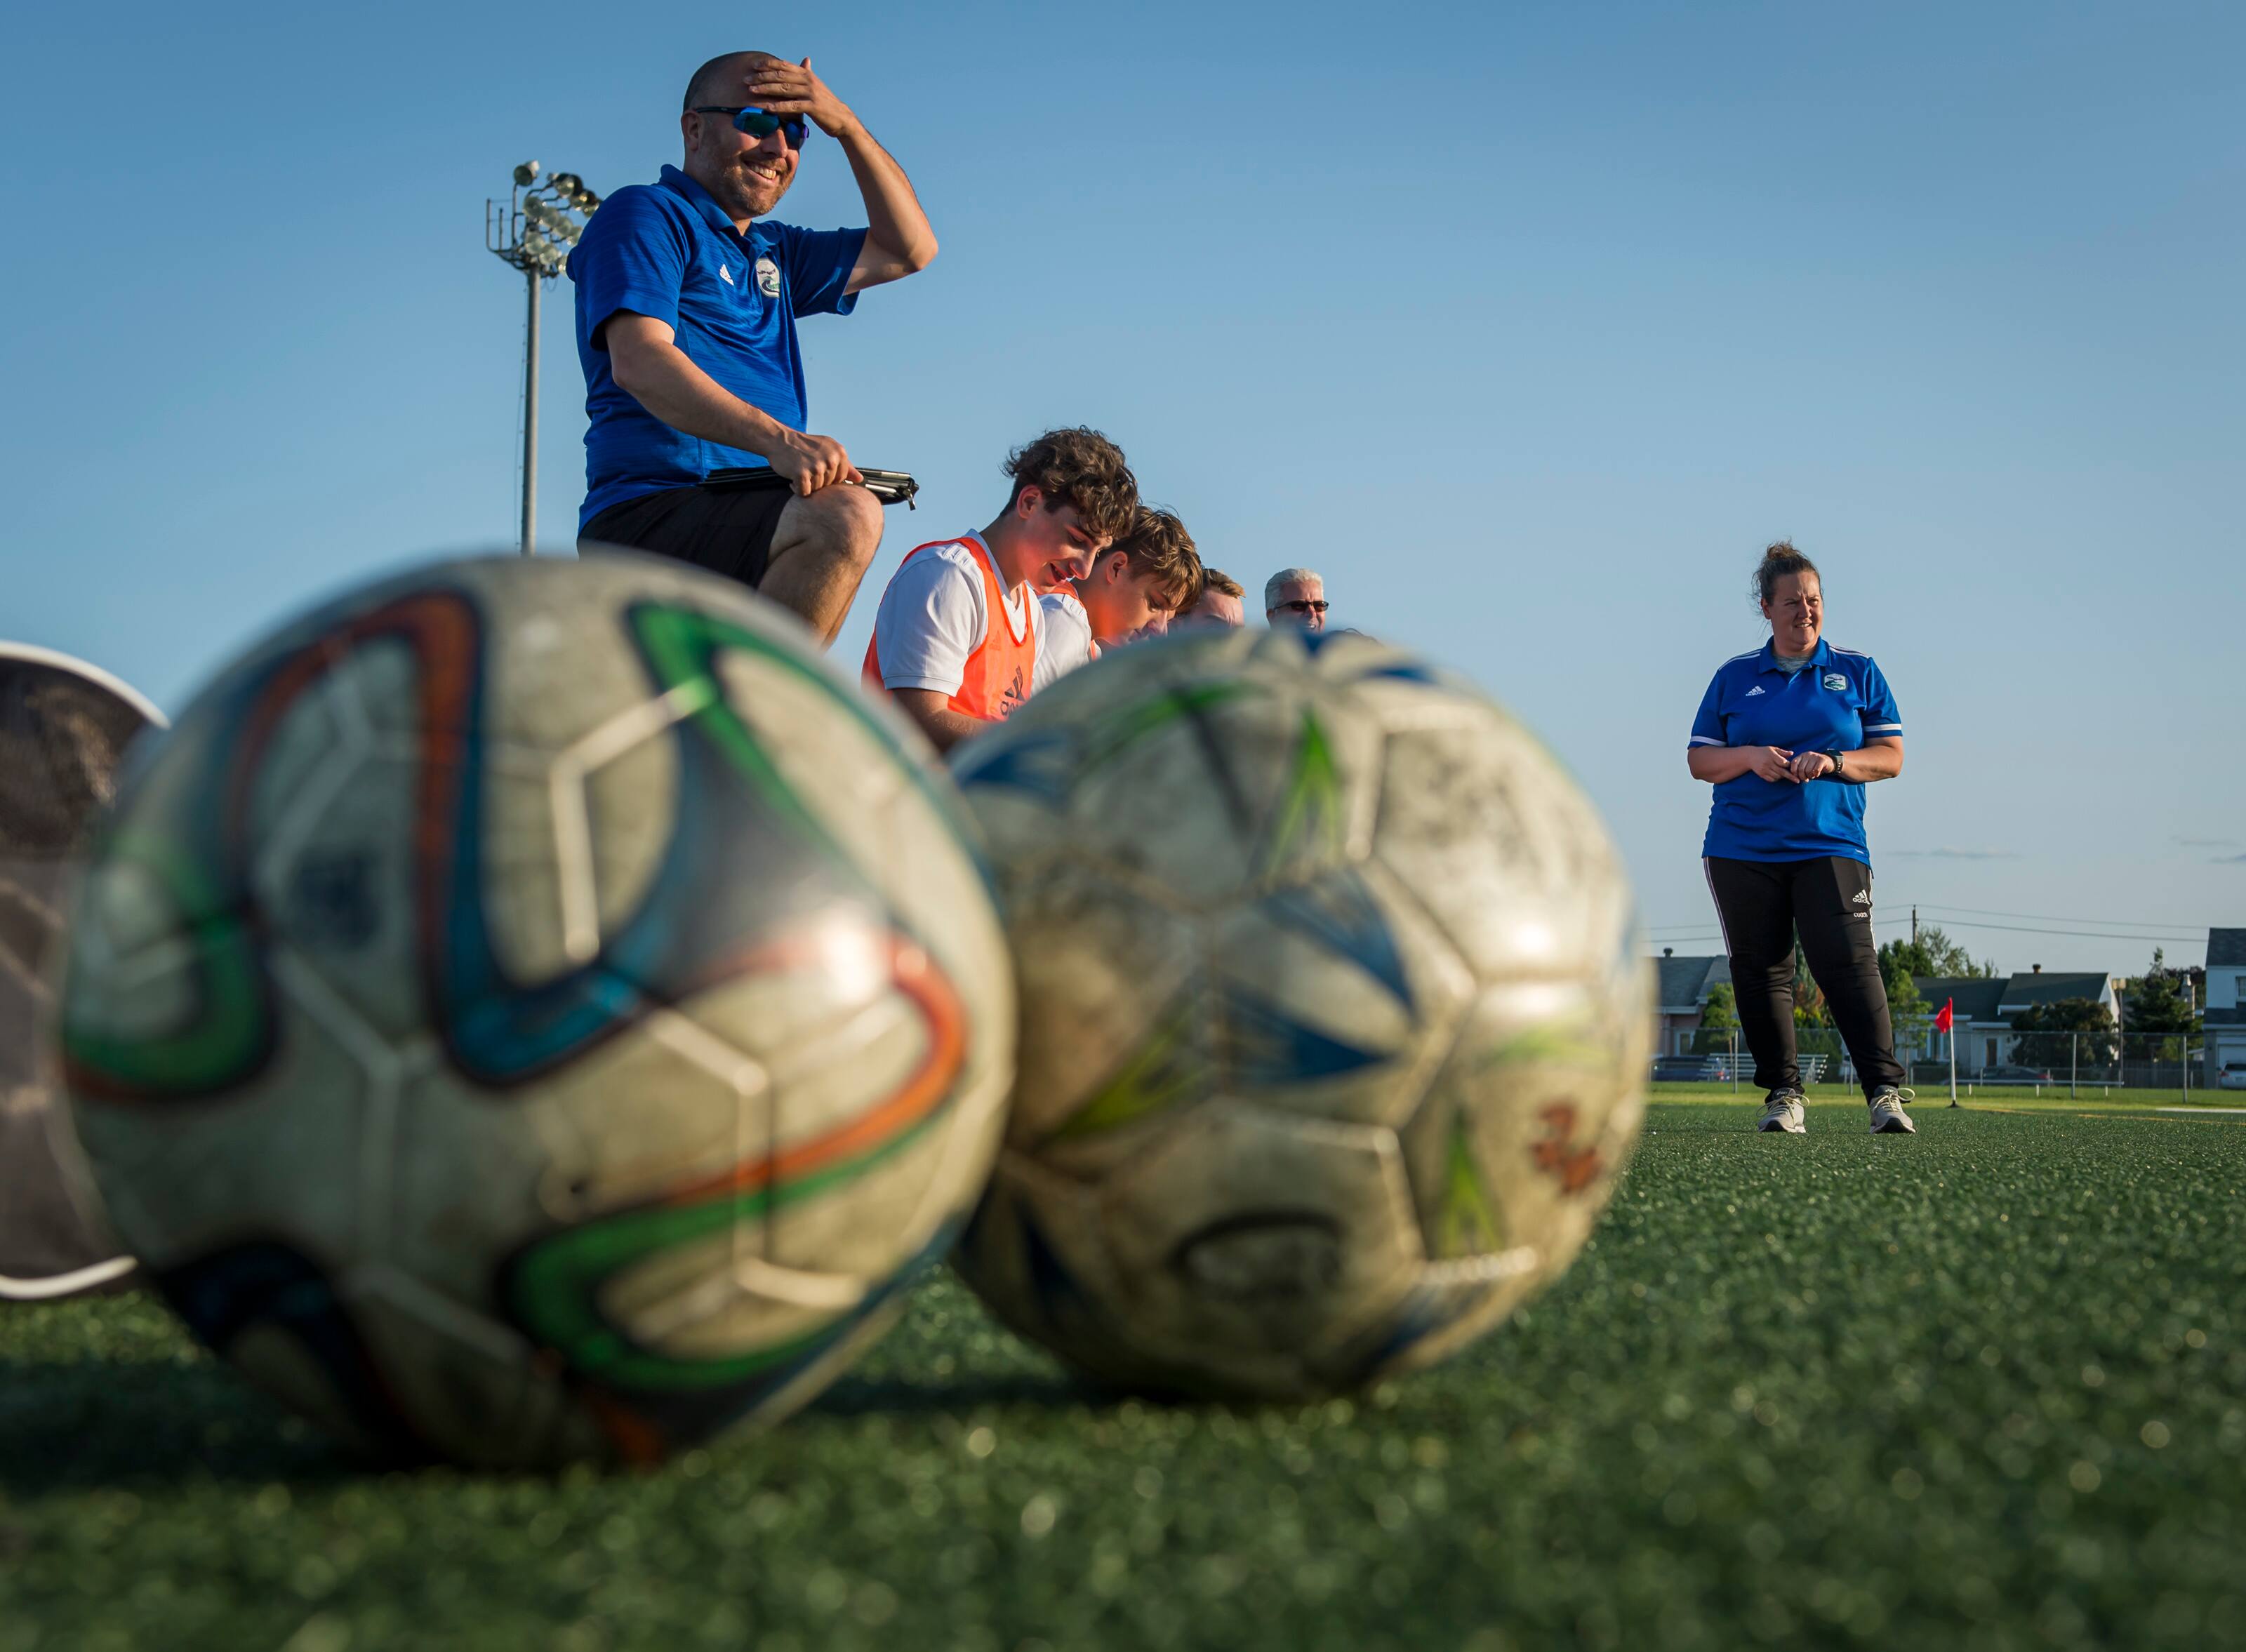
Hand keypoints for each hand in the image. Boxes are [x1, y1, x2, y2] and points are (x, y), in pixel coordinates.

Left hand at [741, 55, 856, 137]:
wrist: (842, 119)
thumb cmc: (826, 104)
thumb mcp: (816, 85)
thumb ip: (807, 73)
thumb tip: (805, 60)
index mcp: (806, 74)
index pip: (783, 65)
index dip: (767, 64)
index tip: (752, 65)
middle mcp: (808, 80)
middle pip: (780, 75)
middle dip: (761, 77)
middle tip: (746, 80)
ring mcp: (810, 93)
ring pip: (784, 88)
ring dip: (766, 89)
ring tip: (751, 91)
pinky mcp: (813, 106)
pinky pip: (792, 105)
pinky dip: (778, 106)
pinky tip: (767, 107)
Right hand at [769, 429, 861, 495]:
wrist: (780, 440)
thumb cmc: (804, 446)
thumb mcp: (828, 450)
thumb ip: (845, 465)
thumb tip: (860, 479)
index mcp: (839, 452)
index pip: (840, 479)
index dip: (828, 478)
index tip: (818, 467)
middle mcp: (830, 459)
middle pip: (828, 486)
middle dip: (816, 481)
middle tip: (806, 467)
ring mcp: (816, 466)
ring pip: (816, 490)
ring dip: (806, 485)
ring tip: (799, 470)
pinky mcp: (802, 474)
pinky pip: (804, 492)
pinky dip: (797, 488)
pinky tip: (793, 477)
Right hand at [1747, 746, 1796, 781]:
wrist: (1749, 756)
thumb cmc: (1763, 751)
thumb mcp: (1772, 749)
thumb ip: (1782, 752)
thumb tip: (1792, 754)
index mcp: (1772, 756)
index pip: (1783, 763)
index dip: (1789, 765)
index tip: (1792, 765)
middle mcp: (1768, 763)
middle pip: (1782, 772)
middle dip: (1791, 776)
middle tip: (1797, 780)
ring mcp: (1764, 770)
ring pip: (1777, 777)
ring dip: (1782, 777)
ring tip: (1784, 774)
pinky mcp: (1762, 774)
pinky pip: (1771, 779)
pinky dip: (1776, 779)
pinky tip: (1777, 776)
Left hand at [1788, 751, 1837, 781]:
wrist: (1829, 762)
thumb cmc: (1814, 766)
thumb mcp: (1805, 766)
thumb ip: (1799, 770)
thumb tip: (1794, 778)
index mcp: (1801, 756)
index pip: (1793, 763)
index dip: (1794, 772)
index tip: (1798, 777)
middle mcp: (1807, 754)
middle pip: (1801, 769)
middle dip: (1803, 777)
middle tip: (1806, 779)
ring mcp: (1815, 756)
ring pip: (1808, 771)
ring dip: (1810, 776)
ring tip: (1812, 776)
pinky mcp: (1822, 760)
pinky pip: (1816, 770)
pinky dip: (1816, 775)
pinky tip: (1817, 774)